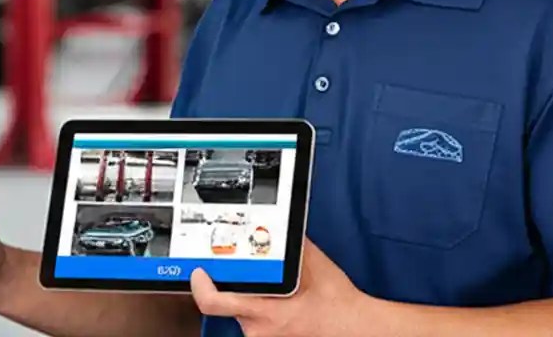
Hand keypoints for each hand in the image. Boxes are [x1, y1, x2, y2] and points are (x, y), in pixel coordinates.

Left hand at [190, 239, 370, 336]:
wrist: (354, 327)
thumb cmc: (337, 303)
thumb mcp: (314, 264)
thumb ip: (290, 245)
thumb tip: (276, 226)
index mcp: (266, 311)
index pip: (214, 303)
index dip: (200, 287)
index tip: (198, 272)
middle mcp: (260, 329)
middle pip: (226, 304)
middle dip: (230, 286)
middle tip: (242, 274)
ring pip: (240, 313)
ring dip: (248, 299)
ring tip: (273, 290)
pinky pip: (252, 322)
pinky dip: (258, 310)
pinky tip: (278, 304)